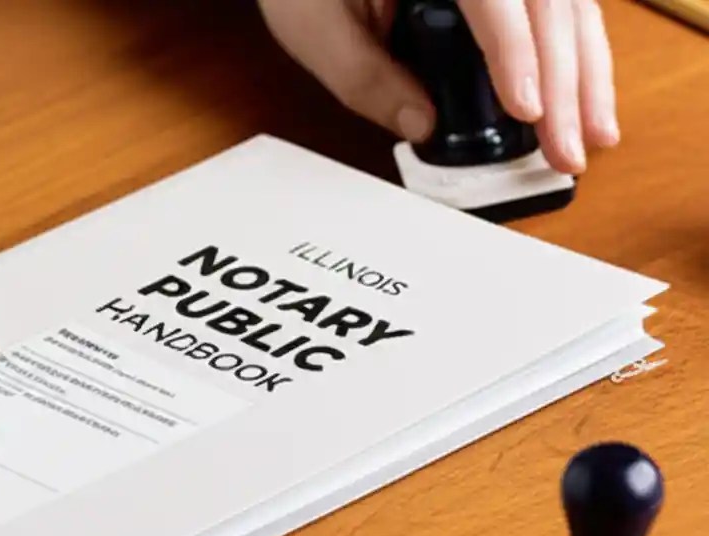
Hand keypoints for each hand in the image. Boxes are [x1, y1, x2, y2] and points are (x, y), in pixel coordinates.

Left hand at [259, 0, 618, 173]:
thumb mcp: (313, 26)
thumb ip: (364, 76)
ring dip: (586, 75)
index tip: (526, 108)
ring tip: (593, 138)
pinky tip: (584, 103)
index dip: (515, 53)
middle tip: (565, 151)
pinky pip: (560, 13)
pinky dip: (577, 58)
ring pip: (570, 8)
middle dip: (565, 83)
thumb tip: (422, 125)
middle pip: (547, 6)